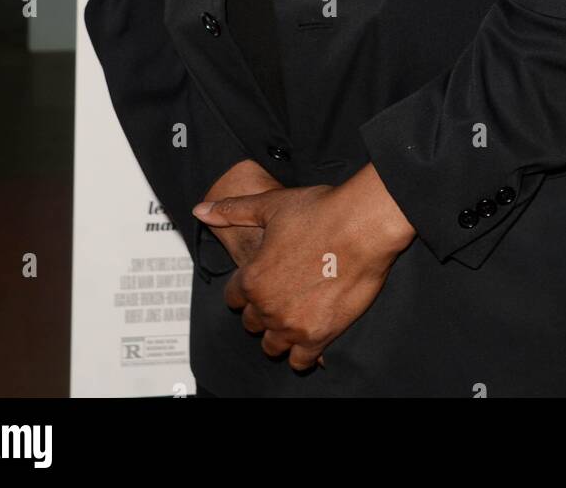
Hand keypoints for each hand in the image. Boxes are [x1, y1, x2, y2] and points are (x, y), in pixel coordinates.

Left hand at [193, 163, 414, 370]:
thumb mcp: (270, 205)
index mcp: (252, 277)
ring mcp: (292, 325)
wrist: (363, 225)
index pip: (233, 297)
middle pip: (251, 323)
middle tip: (278, 297)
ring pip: (272, 345)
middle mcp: (267, 306)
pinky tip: (309, 337)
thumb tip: (201, 210)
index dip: (243, 289)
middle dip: (260, 310)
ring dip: (278, 334)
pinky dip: (301, 354)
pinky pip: (300, 361)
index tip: (257, 282)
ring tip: (291, 318)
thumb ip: (233, 211)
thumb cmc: (320, 212)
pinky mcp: (319, 336)